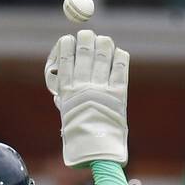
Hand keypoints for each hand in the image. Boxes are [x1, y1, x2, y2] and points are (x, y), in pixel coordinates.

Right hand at [44, 29, 128, 166]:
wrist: (95, 149)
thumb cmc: (78, 133)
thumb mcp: (66, 113)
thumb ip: (65, 96)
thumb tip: (63, 81)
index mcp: (68, 92)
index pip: (65, 59)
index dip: (66, 45)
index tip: (68, 40)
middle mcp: (84, 86)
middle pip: (84, 51)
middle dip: (85, 38)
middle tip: (86, 35)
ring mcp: (102, 88)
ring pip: (103, 53)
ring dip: (102, 43)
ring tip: (102, 41)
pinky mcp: (119, 92)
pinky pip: (121, 65)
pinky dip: (119, 56)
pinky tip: (117, 54)